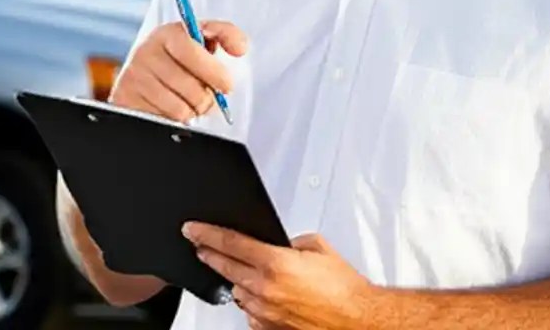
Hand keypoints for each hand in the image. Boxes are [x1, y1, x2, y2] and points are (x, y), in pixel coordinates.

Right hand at [110, 20, 248, 122]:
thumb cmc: (182, 56)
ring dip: (191, 110)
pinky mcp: (125, 100)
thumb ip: (227, 35)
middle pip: (191, 89)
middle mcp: (146, 52)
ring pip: (180, 110)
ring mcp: (134, 77)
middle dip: (206, 98)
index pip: (190, 51)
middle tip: (206, 94)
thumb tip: (240, 48)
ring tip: (187, 99)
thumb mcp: (203, 38)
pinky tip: (171, 107)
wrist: (146, 71)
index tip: (226, 85)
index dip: (213, 72)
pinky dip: (174, 120)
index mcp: (168, 34)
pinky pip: (164, 122)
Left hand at [183, 222, 374, 329]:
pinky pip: (249, 312)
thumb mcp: (318, 247)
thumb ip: (293, 241)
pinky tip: (260, 296)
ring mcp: (265, 312)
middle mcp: (265, 288)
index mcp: (276, 263)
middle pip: (225, 267)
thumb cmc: (344, 288)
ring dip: (234, 279)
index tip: (192, 229)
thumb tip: (282, 244)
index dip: (206, 233)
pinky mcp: (270, 328)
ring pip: (235, 291)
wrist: (358, 319)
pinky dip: (251, 302)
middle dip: (209, 253)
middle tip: (201, 246)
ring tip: (240, 271)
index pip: (230, 243)